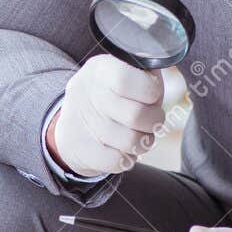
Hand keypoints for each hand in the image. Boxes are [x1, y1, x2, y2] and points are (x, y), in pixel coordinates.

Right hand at [46, 55, 165, 177]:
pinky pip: (118, 161)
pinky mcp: (79, 149)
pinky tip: (124, 148)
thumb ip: (145, 72)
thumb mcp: (126, 71)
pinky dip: (128, 157)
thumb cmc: (113, 94)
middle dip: (154, 120)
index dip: (150, 91)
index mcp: (100, 69)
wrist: (73, 122)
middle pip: (135, 115)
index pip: (125, 80)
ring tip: (140, 134)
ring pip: (130, 142)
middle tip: (153, 118)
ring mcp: (79, 123)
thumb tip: (158, 78)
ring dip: (144, 141)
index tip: (154, 95)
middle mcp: (85, 94)